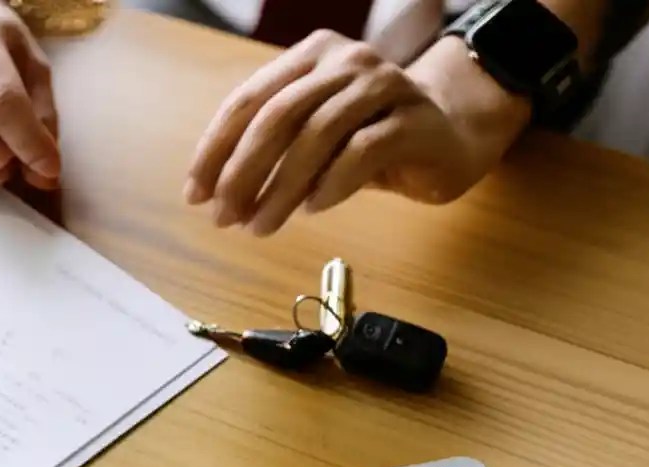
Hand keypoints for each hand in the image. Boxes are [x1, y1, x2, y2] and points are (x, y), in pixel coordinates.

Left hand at [185, 30, 487, 235]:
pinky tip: (311, 210)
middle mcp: (345, 61)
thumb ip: (270, 152)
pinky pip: (362, 151)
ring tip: (260, 226)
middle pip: (277, 116)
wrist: (452, 132)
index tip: (195, 195)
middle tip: (223, 218)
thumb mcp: (312, 139)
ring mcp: (383, 85)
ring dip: (280, 189)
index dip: (215, 150)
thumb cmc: (370, 137)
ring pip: (316, 135)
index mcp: (309, 57)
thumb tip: (217, 195)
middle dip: (241, 172)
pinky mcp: (415, 119)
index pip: (247, 101)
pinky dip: (330, 184)